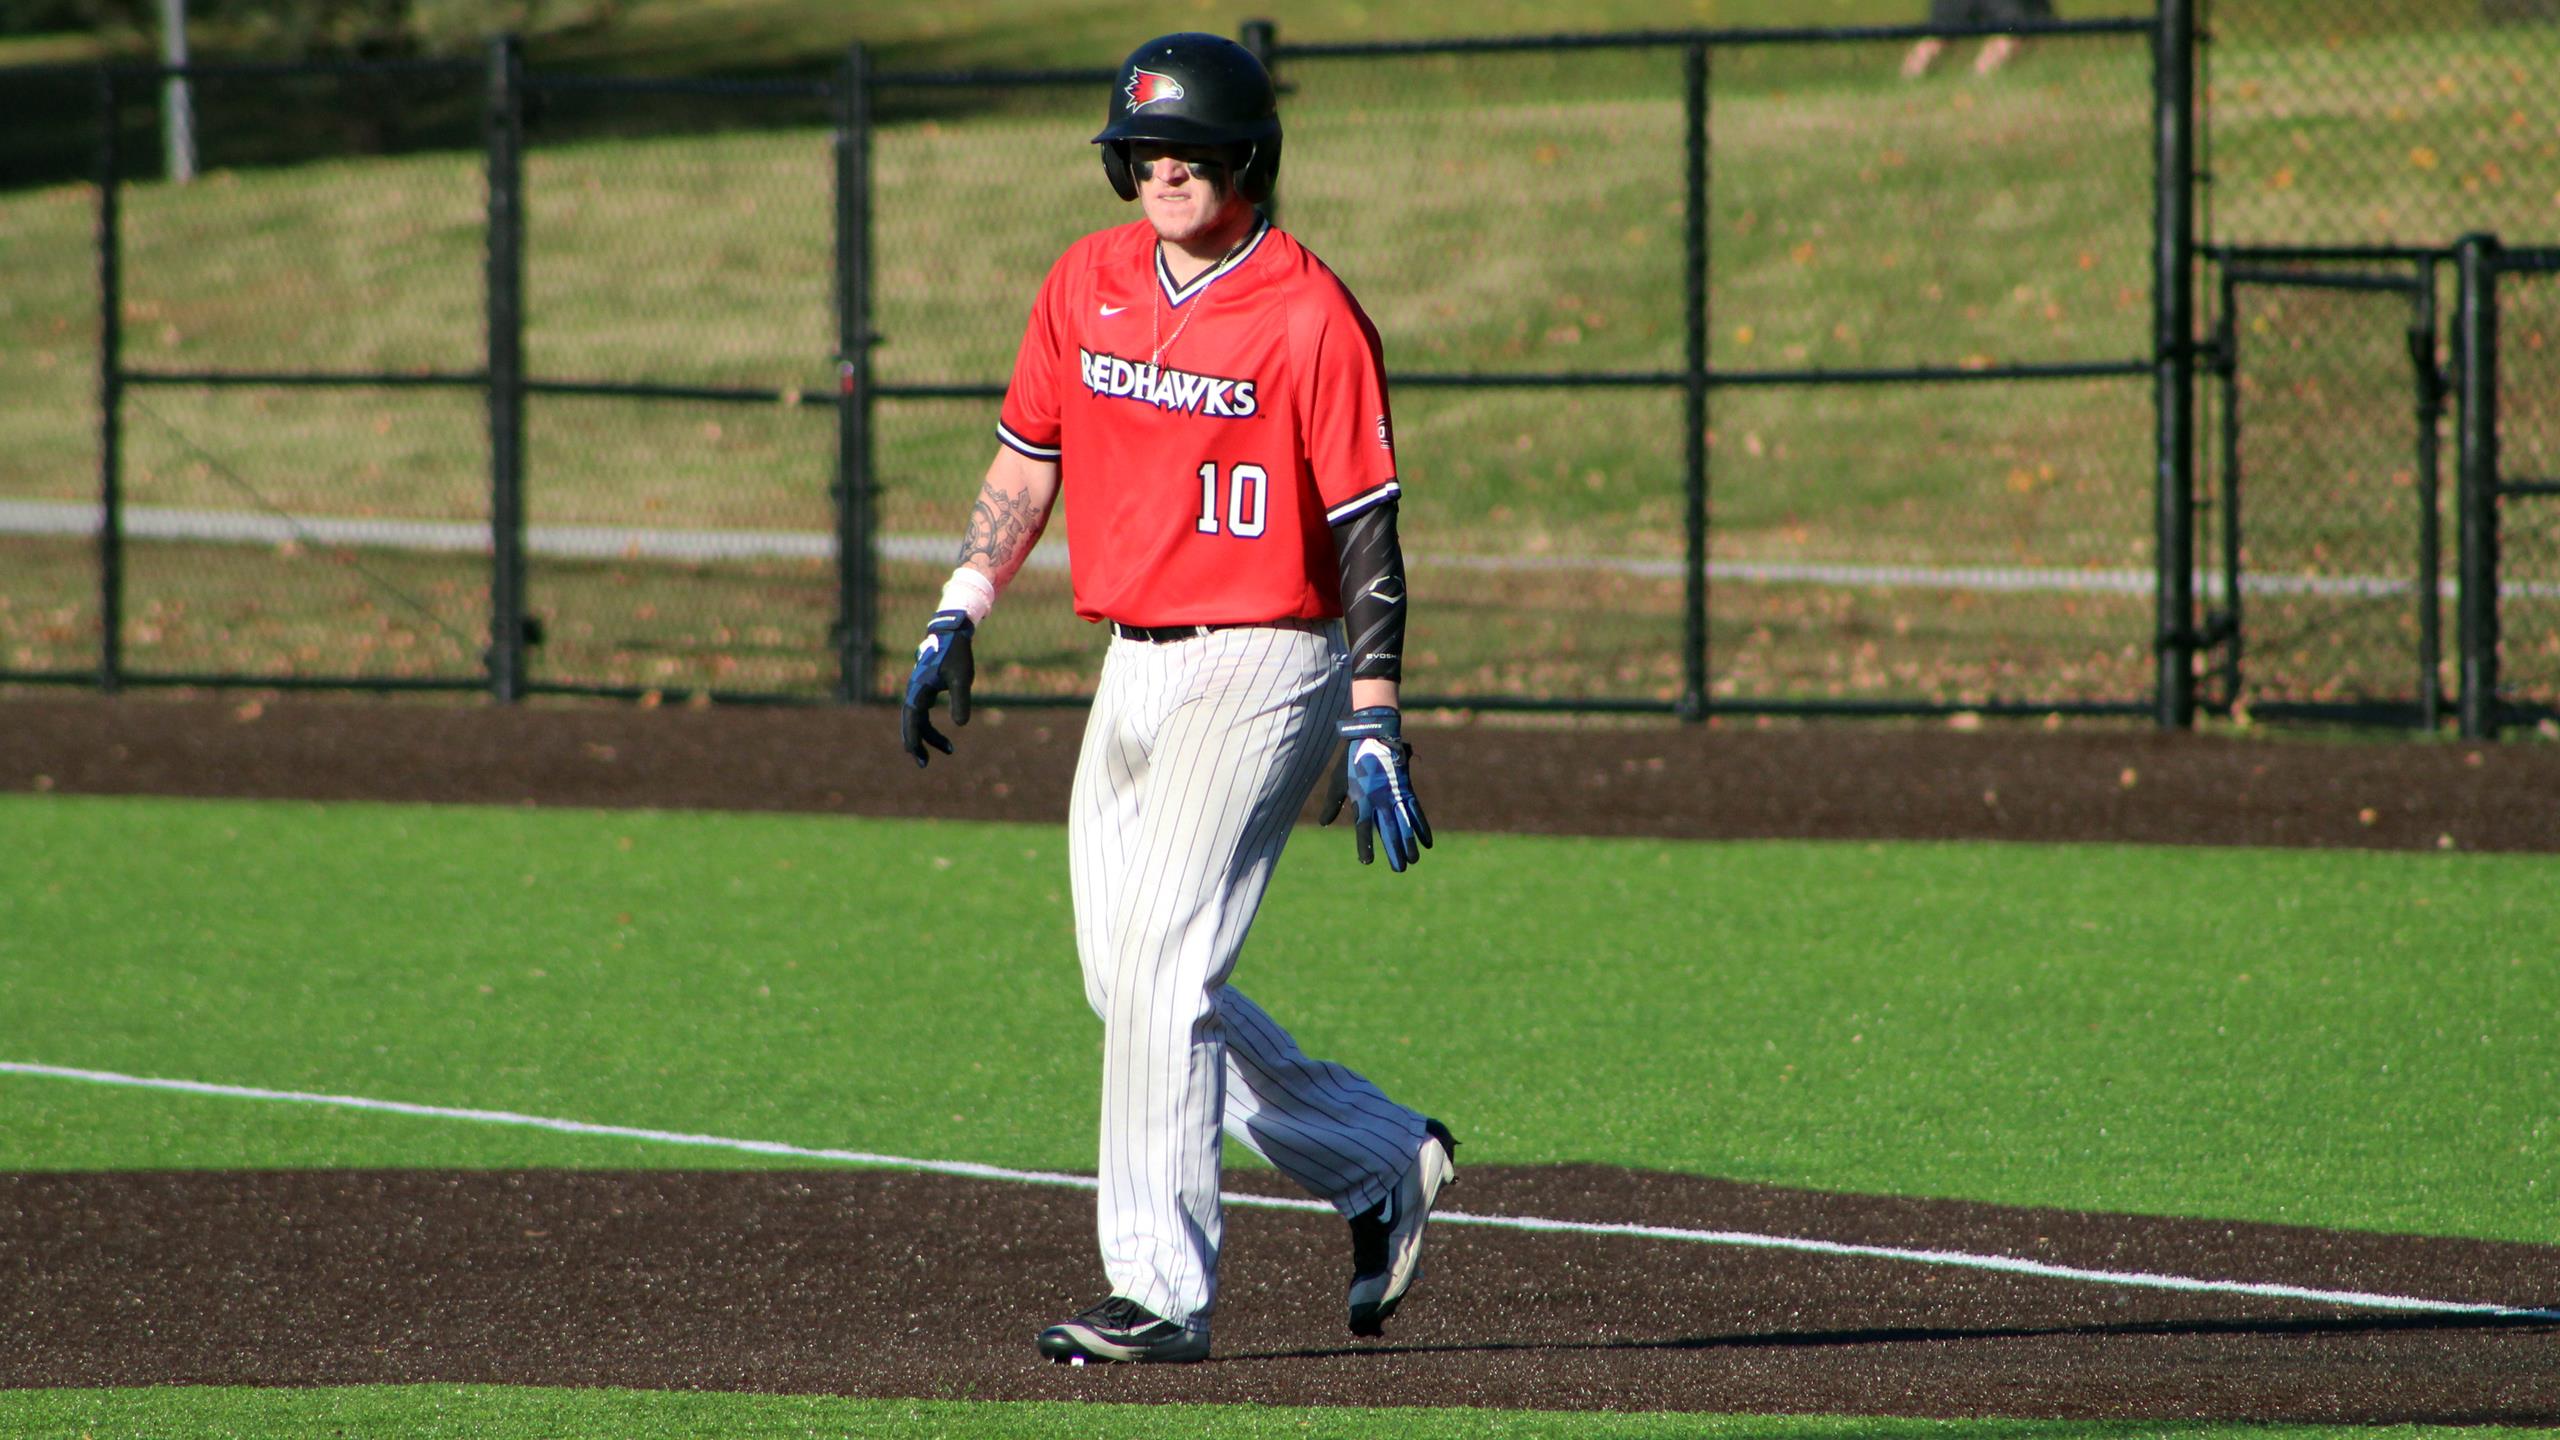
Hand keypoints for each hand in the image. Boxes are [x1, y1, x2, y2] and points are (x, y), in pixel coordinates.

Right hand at [900, 610, 974, 767]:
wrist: (952, 632)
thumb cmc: (957, 653)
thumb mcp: (962, 677)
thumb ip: (960, 700)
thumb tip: (960, 725)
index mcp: (919, 688)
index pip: (912, 717)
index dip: (913, 737)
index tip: (916, 754)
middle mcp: (914, 690)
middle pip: (910, 721)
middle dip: (916, 743)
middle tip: (924, 764)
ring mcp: (918, 689)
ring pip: (917, 719)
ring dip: (928, 736)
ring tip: (950, 750)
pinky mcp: (925, 688)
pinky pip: (922, 713)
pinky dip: (930, 727)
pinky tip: (942, 737)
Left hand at [1318, 705, 1431, 870]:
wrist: (1373, 736)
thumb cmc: (1352, 760)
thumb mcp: (1337, 782)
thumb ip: (1333, 804)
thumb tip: (1324, 823)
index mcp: (1362, 799)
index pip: (1363, 828)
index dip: (1365, 844)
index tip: (1366, 860)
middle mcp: (1380, 800)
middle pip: (1389, 830)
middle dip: (1394, 850)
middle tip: (1399, 868)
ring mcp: (1395, 795)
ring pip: (1405, 824)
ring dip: (1410, 842)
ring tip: (1414, 860)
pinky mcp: (1406, 789)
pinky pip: (1416, 812)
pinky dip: (1422, 827)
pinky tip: (1427, 842)